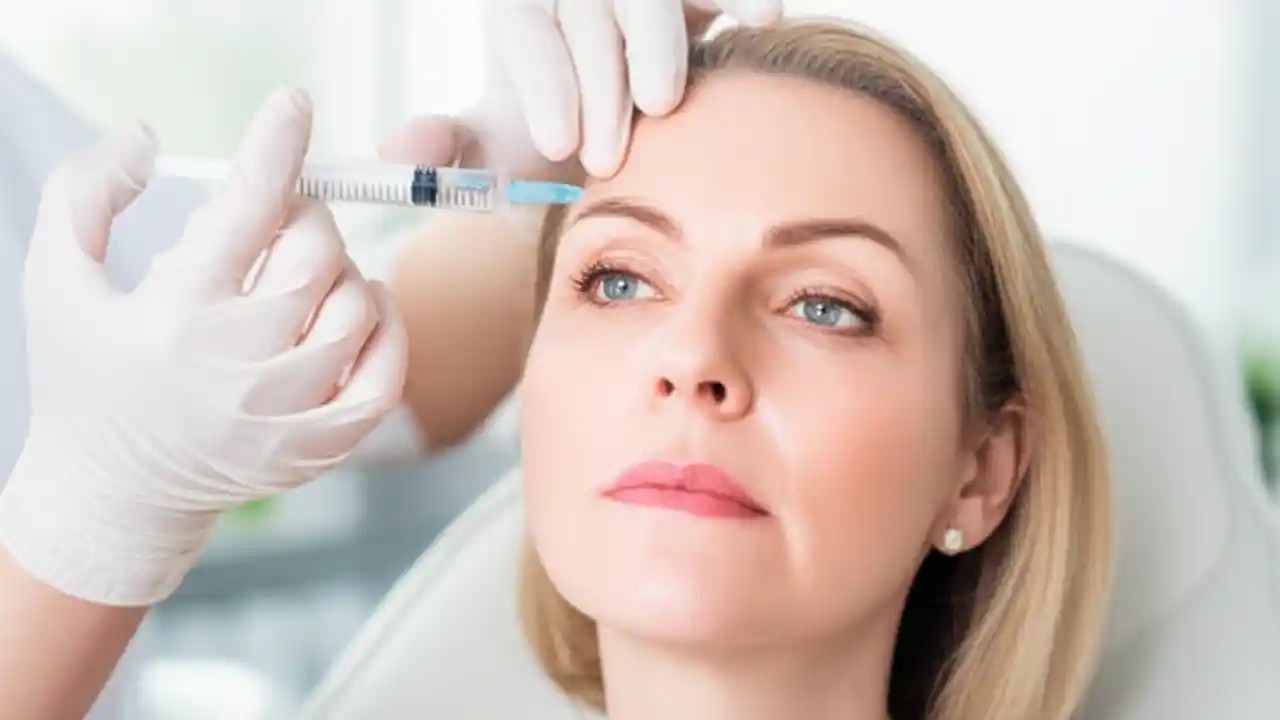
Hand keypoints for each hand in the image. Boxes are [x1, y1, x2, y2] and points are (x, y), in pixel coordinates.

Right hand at [0, 89, 407, 605]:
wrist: (115, 496)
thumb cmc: (88, 379)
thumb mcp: (55, 282)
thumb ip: (85, 195)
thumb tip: (144, 137)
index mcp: (176, 315)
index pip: (246, 210)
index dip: (276, 147)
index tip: (292, 104)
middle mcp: (238, 365)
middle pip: (314, 257)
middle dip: (307, 218)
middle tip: (285, 221)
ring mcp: (285, 414)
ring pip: (357, 311)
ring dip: (344, 272)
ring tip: (311, 273)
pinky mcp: (318, 449)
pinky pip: (386, 379)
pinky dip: (390, 334)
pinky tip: (364, 312)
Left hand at [379, 0, 782, 179]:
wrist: (619, 90)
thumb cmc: (557, 114)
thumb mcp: (503, 134)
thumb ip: (454, 146)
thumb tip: (395, 157)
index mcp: (517, 2)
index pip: (521, 23)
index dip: (542, 78)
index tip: (558, 140)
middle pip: (585, 12)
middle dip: (598, 83)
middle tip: (608, 156)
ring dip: (656, 43)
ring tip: (664, 102)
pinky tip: (763, 20)